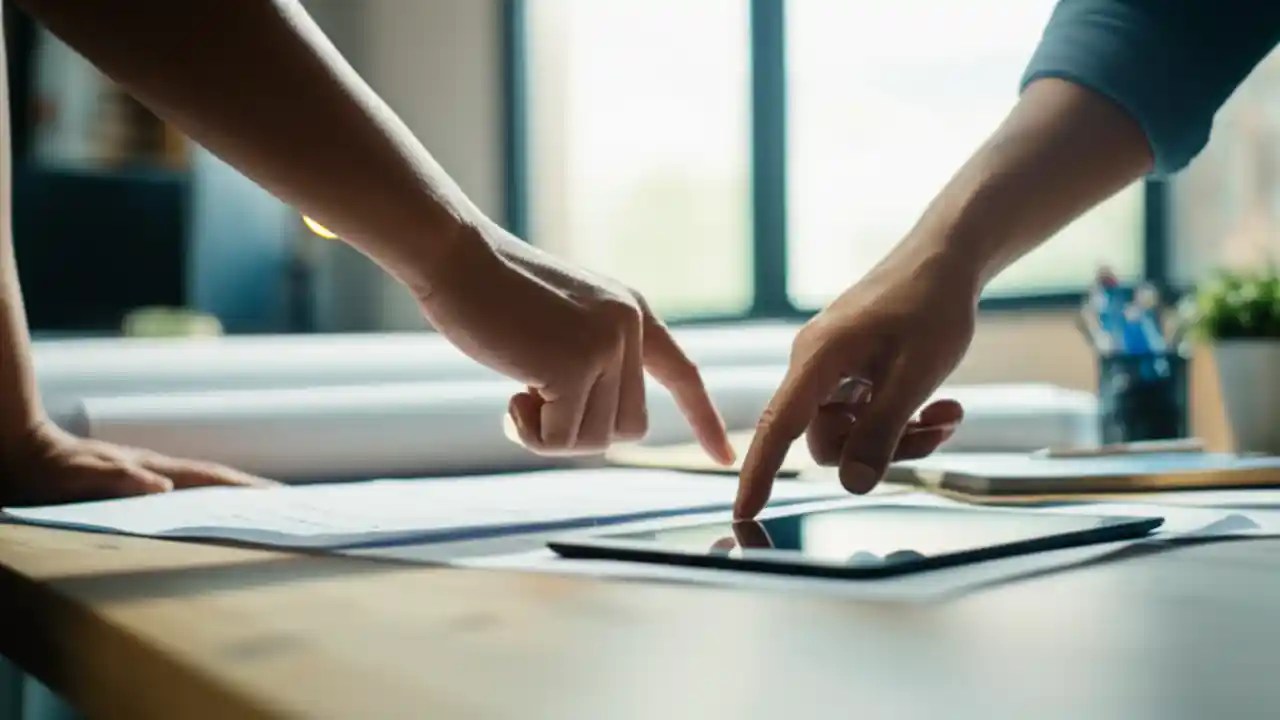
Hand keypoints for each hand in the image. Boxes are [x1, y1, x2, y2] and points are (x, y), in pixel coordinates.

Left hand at [0, 422, 274, 506]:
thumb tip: (163, 487)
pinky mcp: (131, 485)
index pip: (209, 478)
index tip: (279, 498)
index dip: (245, 488)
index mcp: (152, 469)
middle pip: (214, 480)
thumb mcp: (77, 476)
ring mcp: (145, 475)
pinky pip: (179, 496)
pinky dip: (201, 504)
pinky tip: (202, 514)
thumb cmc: (46, 467)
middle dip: (250, 491)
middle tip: (285, 505)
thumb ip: (118, 477)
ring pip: (199, 487)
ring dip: (229, 497)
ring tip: (256, 510)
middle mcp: (156, 470)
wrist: (18, 448)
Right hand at [414, 221, 733, 462]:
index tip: (724, 456)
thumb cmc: (493, 293)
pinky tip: (509, 394)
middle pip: (630, 427)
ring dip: (550, 434)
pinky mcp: (573, 366)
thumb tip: (600, 431)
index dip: (702, 418)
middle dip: (580, 430)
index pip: (682, 372)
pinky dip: (529, 432)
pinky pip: (558, 439)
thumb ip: (590, 360)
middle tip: (533, 401)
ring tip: (519, 391)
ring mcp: (605, 346)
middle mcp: (629, 327)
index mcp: (632, 313)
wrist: (456, 257)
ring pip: (596, 441)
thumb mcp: (563, 322)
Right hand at [736, 249, 973, 517]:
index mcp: (816, 361)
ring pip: (852, 430)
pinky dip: (900, 415)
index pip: (777, 429)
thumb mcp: (915, 378)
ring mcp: (829, 367)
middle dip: (883, 447)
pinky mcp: (849, 368)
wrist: (945, 257)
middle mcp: (812, 365)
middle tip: (938, 431)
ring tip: (948, 415)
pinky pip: (864, 411)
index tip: (744, 514)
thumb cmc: (931, 306)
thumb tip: (852, 485)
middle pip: (828, 439)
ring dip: (901, 433)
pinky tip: (940, 404)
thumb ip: (882, 434)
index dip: (759, 475)